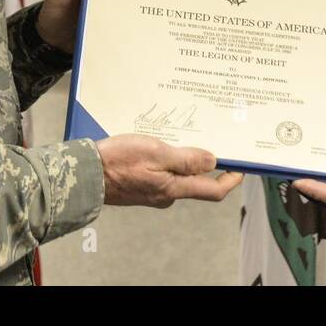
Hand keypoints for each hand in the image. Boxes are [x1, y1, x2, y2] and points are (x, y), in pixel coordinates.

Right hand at [96, 134, 242, 206]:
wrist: (84, 173)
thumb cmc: (118, 161)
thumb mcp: (156, 152)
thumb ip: (186, 158)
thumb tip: (213, 161)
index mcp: (174, 188)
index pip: (213, 190)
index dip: (231, 179)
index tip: (241, 167)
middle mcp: (167, 193)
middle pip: (196, 179)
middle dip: (206, 161)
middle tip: (214, 138)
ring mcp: (153, 190)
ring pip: (178, 172)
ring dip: (184, 155)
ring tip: (184, 132)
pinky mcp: (141, 183)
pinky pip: (162, 170)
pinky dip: (167, 156)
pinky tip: (160, 140)